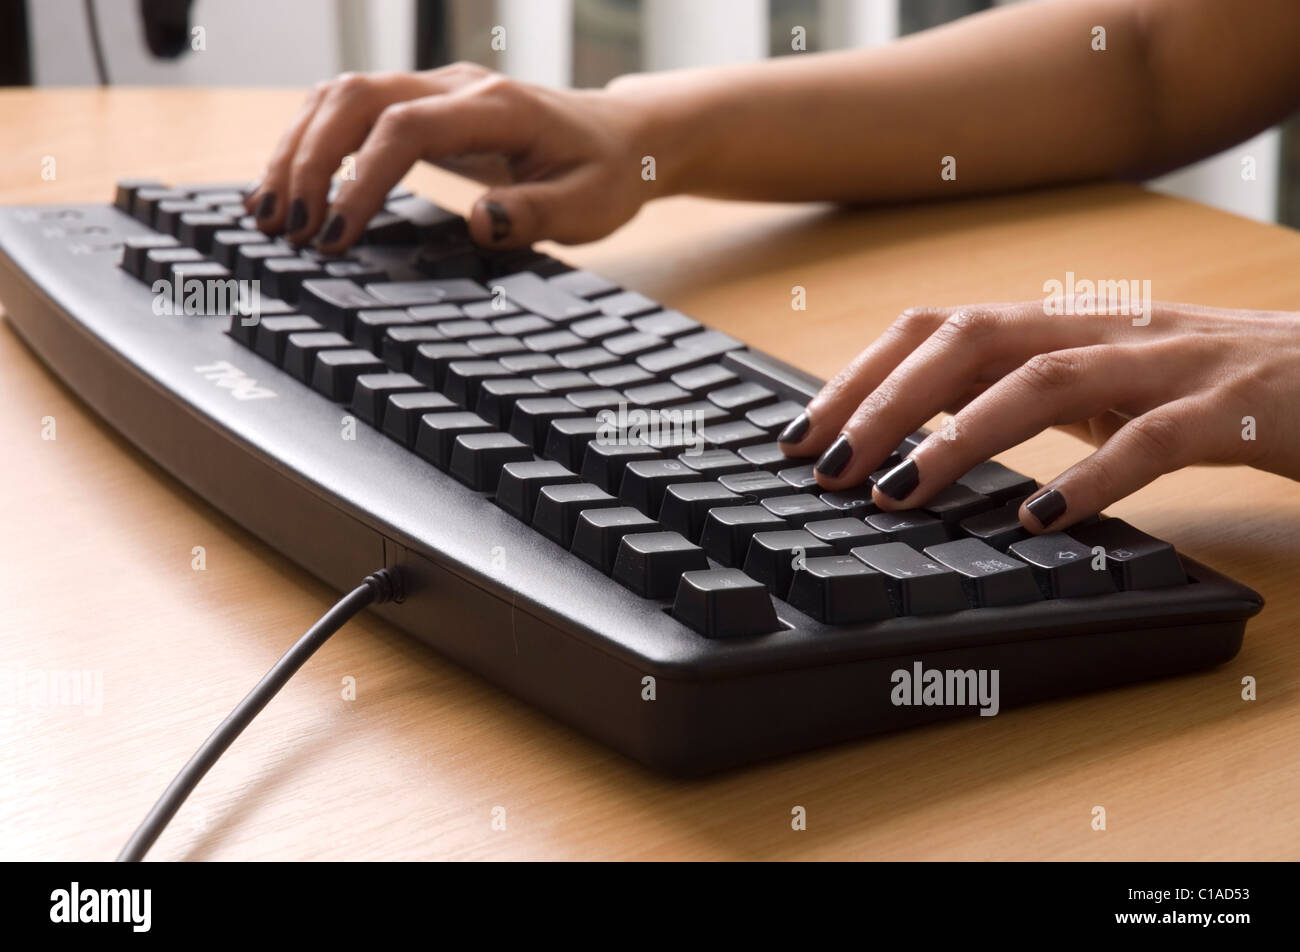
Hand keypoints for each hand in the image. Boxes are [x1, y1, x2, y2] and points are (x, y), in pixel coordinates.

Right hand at [244, 63, 660, 252]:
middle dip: (308, 158)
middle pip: (355, 97)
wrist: (624, 139)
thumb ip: (535, 214)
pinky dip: (314, 142)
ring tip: (268, 211)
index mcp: (495, 109)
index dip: (361, 177)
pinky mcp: (425, 106)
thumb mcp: (588, 207)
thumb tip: (479, 222)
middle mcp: (457, 88)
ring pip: (342, 95)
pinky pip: (352, 110)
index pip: (405, 127)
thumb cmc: (606, 175)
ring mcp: (437, 90)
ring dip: (299, 148)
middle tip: (285, 225)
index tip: (336, 232)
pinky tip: (291, 184)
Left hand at [777, 301, 1299, 531]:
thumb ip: (1026, 395)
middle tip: (827, 465)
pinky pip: (1151, 440)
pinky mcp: (1234, 411)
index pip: (942, 327)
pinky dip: (1087, 478)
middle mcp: (1108, 328)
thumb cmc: (1219, 389)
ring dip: (958, 436)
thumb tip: (923, 433)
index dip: (865, 373)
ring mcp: (1172, 363)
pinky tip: (1036, 520)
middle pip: (973, 339)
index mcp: (1069, 324)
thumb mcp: (1107, 386)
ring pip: (1045, 379)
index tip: (804, 433)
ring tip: (898, 491)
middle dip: (887, 400)